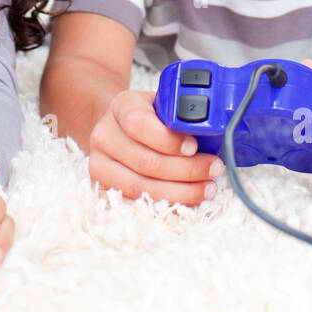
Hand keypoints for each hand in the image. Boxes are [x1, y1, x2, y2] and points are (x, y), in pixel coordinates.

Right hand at [87, 89, 222, 205]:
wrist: (118, 129)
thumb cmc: (148, 117)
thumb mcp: (161, 105)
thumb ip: (180, 115)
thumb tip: (213, 131)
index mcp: (121, 107)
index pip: (140, 124)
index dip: (169, 140)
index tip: (194, 147)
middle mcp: (104, 135)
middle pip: (146, 161)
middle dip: (187, 170)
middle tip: (214, 169)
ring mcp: (98, 164)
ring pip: (141, 187)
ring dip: (180, 192)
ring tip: (206, 188)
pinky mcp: (101, 188)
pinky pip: (134, 204)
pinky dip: (165, 205)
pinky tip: (186, 200)